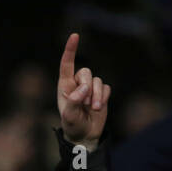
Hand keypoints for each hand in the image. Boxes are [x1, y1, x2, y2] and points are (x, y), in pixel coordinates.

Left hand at [56, 33, 109, 149]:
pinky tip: (98, 108)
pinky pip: (106, 88)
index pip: (66, 64)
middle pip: (86, 72)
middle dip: (88, 87)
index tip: (74, 36)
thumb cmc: (72, 125)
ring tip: (94, 108)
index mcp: (65, 85)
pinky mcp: (101, 92)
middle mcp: (77, 83)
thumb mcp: (69, 116)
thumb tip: (83, 88)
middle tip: (86, 104)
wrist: (85, 135)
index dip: (70, 49)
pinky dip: (104, 97)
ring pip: (98, 80)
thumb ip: (73, 101)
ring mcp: (90, 87)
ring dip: (97, 95)